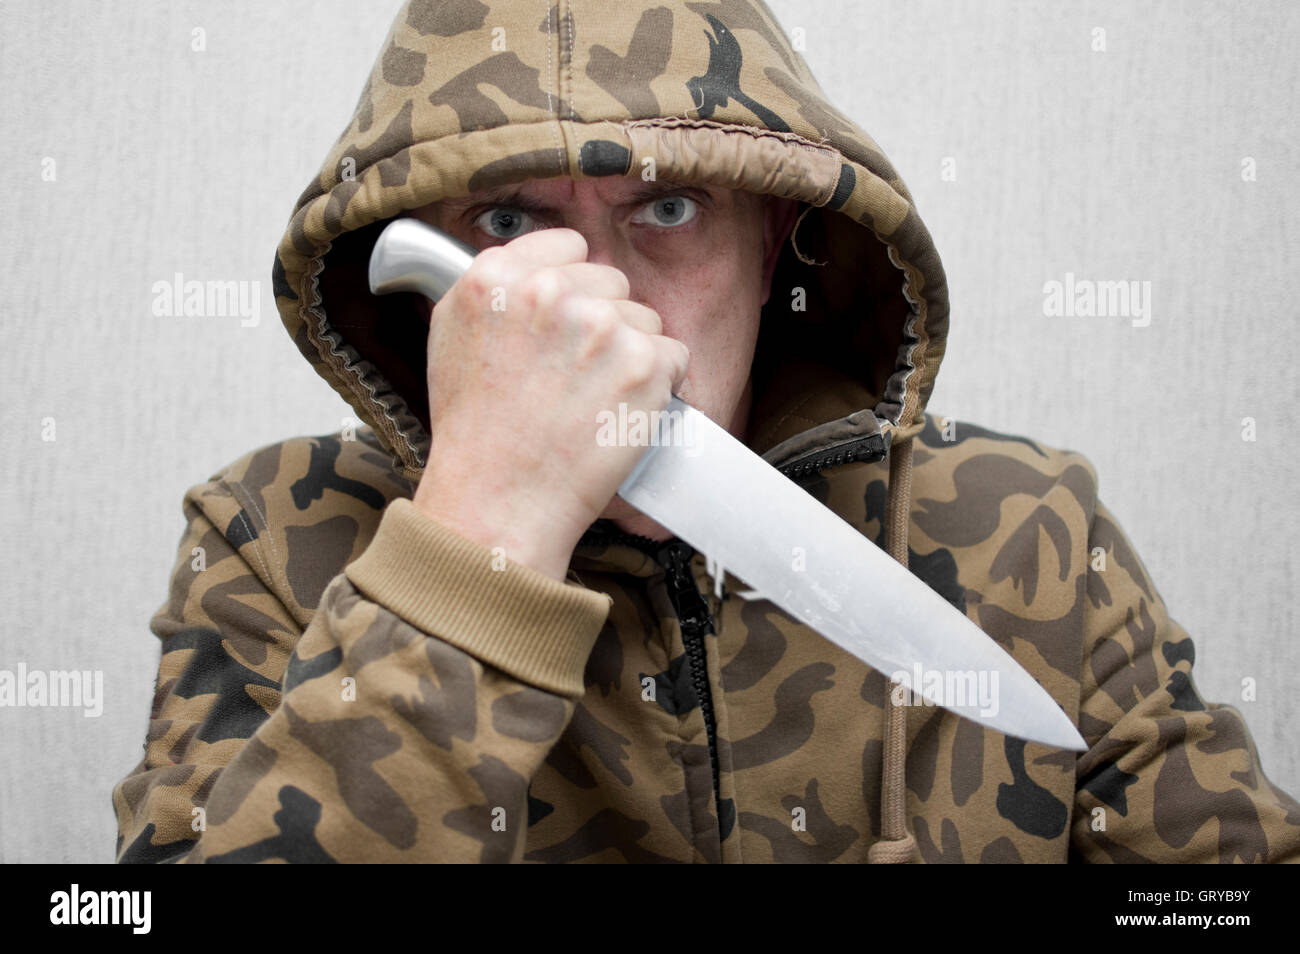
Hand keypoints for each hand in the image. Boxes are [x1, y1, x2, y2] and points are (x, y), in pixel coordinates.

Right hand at [411, 227, 688, 580]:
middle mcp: (549, 291)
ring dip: (631, 355)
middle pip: (612, 281)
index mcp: (497, 277)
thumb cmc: (476, 433)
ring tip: (591, 402)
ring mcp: (601, 326)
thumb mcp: (454, 337)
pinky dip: (658, 387)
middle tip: (574, 375)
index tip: (565, 320)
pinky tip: (619, 413)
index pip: (569, 246)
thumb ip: (497, 289)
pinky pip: (673, 356)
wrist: (501, 502)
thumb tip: (538, 268)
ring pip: (645, 320)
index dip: (572, 286)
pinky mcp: (644, 364)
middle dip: (602, 322)